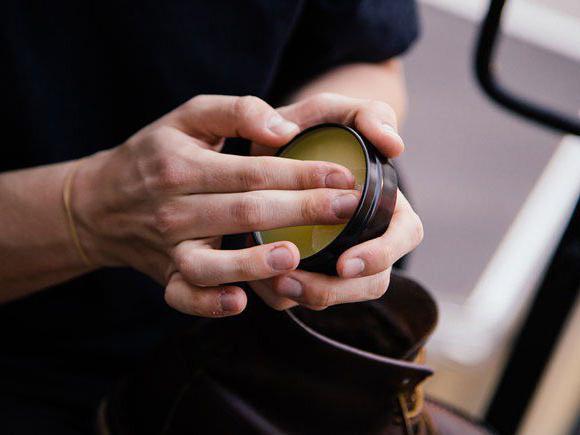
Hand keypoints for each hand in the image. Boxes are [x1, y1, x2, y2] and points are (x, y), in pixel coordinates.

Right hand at [73, 95, 358, 316]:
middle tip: (347, 210)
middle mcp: (174, 210)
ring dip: (254, 263)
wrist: (99, 202)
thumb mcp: (187, 117)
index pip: (253, 171)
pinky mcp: (165, 276)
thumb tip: (285, 130)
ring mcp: (168, 248)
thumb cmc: (155, 154)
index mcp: (183, 167)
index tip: (344, 176)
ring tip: (297, 257)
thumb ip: (236, 111)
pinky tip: (240, 303)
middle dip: (301, 211)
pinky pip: (183, 296)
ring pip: (212, 262)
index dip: (301, 173)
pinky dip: (208, 303)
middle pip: (245, 213)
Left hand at [249, 93, 422, 309]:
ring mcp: (338, 252)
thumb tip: (395, 144)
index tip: (346, 263)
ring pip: (338, 294)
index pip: (403, 235)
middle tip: (296, 283)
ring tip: (275, 283)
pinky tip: (261, 280)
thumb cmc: (310, 125)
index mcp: (384, 201)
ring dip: (310, 296)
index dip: (381, 254)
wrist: (274, 141)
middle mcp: (366, 233)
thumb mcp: (334, 110)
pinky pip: (304, 294)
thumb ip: (368, 113)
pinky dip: (284, 294)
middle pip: (372, 281)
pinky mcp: (309, 265)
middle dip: (339, 291)